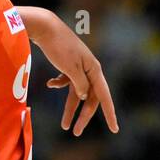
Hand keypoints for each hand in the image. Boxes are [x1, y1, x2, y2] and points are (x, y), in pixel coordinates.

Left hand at [27, 9, 117, 136]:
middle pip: (90, 98)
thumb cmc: (59, 47)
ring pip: (77, 92)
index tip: (115, 129)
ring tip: (64, 124)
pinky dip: (59, 84)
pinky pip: (67, 81)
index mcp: (94, 70)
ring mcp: (79, 67)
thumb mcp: (70, 69)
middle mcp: (89, 69)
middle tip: (76, 132)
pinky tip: (50, 83)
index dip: (110, 114)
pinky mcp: (68, 64)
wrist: (45, 27)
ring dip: (70, 107)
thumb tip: (85, 96)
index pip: (104, 97)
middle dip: (83, 116)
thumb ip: (79, 85)